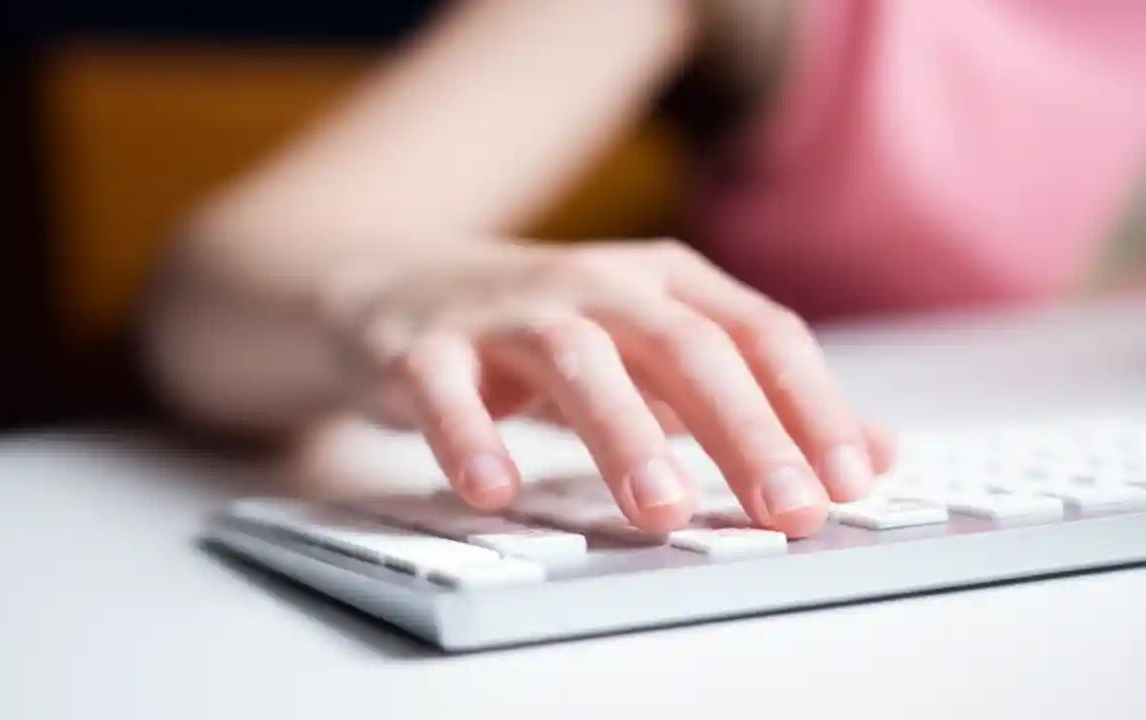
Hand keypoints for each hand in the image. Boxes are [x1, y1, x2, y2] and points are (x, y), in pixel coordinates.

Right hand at [321, 239, 891, 537]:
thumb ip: (759, 398)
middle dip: (743, 431)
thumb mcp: (657, 348)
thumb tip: (878, 454)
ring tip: (662, 511)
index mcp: (665, 284)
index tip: (850, 484)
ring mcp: (507, 310)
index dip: (812, 405)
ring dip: (624, 434)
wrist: (393, 284)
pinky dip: (469, 435)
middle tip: (786, 511)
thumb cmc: (547, 328)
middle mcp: (596, 286)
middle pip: (685, 347)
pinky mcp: (426, 345)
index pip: (760, 335)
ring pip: (577, 360)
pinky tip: (494, 491)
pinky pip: (445, 387)